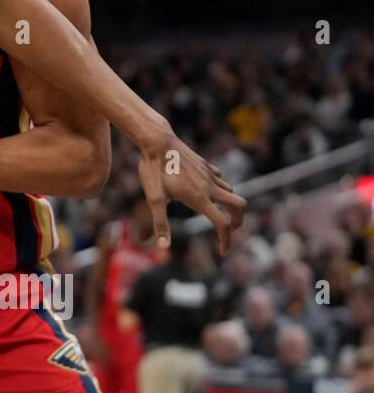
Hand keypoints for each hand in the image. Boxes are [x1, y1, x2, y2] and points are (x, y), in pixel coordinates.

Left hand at [137, 128, 245, 253]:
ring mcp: (209, 174)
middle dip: (238, 220)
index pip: (222, 223)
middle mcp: (209, 186)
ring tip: (215, 212)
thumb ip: (160, 223)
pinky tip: (207, 189)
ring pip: (231, 190)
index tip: (222, 252)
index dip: (226, 240)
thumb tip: (163, 247)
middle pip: (239, 205)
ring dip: (229, 204)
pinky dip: (220, 187)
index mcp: (199, 198)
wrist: (156, 141)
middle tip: (228, 230)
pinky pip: (220, 178)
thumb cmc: (153, 169)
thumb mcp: (154, 199)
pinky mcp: (205, 164)